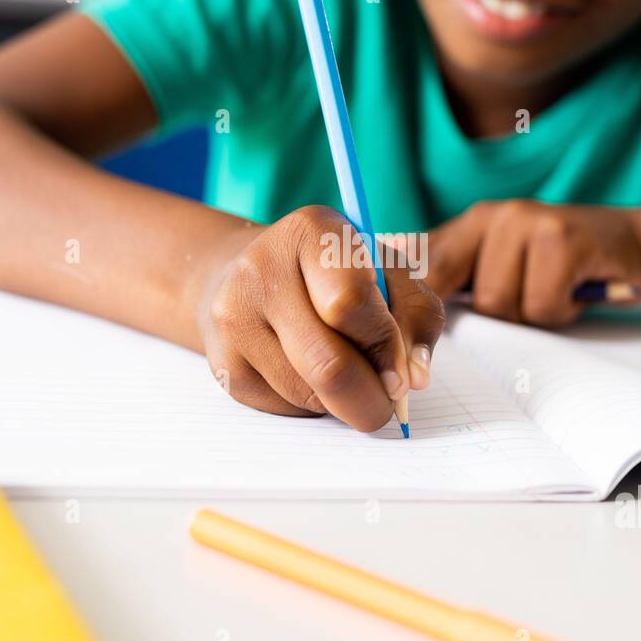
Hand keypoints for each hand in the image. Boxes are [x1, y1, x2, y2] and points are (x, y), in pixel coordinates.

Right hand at [197, 205, 445, 428]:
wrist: (253, 276)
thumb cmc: (337, 274)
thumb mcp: (389, 273)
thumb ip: (416, 317)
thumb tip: (413, 379)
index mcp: (312, 231)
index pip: (349, 304)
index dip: (385, 347)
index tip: (402, 371)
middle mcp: (261, 270)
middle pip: (328, 365)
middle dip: (372, 398)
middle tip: (388, 398)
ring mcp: (234, 319)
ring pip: (309, 395)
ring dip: (343, 401)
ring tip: (346, 370)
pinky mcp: (224, 365)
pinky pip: (285, 409)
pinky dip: (313, 406)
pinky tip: (309, 374)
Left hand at [424, 199, 640, 325]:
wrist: (637, 243)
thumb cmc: (565, 266)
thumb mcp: (505, 266)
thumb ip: (459, 276)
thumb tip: (400, 299)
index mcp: (473, 223)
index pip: (421, 264)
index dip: (412, 306)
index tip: (409, 339)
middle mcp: (495, 215)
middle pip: (459, 292)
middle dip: (492, 313)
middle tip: (527, 301)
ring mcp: (529, 221)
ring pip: (499, 304)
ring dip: (532, 314)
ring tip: (556, 289)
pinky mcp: (563, 239)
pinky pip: (540, 305)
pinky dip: (561, 310)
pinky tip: (577, 288)